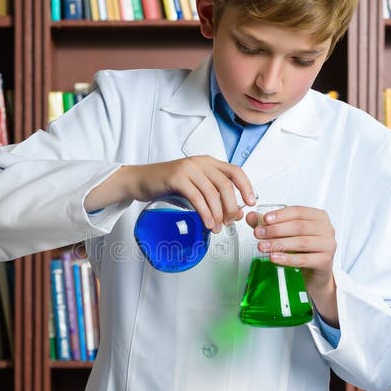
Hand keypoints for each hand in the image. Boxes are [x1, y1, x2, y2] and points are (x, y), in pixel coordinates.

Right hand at [125, 156, 255, 231]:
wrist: (140, 179)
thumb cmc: (166, 184)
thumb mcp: (194, 185)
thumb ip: (212, 195)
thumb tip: (235, 213)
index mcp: (208, 162)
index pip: (235, 171)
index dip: (246, 187)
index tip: (250, 202)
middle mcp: (200, 163)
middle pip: (226, 185)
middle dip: (231, 207)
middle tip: (230, 222)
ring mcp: (188, 169)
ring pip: (212, 193)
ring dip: (218, 214)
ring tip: (216, 227)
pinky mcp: (177, 177)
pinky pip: (197, 197)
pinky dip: (205, 213)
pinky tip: (207, 223)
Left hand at [246, 205, 338, 323]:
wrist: (316, 272)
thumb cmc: (304, 250)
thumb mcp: (287, 234)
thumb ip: (269, 224)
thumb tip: (252, 217)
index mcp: (318, 217)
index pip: (298, 211)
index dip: (280, 215)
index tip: (265, 219)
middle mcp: (326, 229)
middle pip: (298, 226)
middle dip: (275, 230)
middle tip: (259, 234)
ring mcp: (328, 245)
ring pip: (300, 242)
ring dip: (278, 244)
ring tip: (262, 246)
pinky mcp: (325, 261)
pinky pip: (304, 259)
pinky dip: (287, 258)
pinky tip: (274, 257)